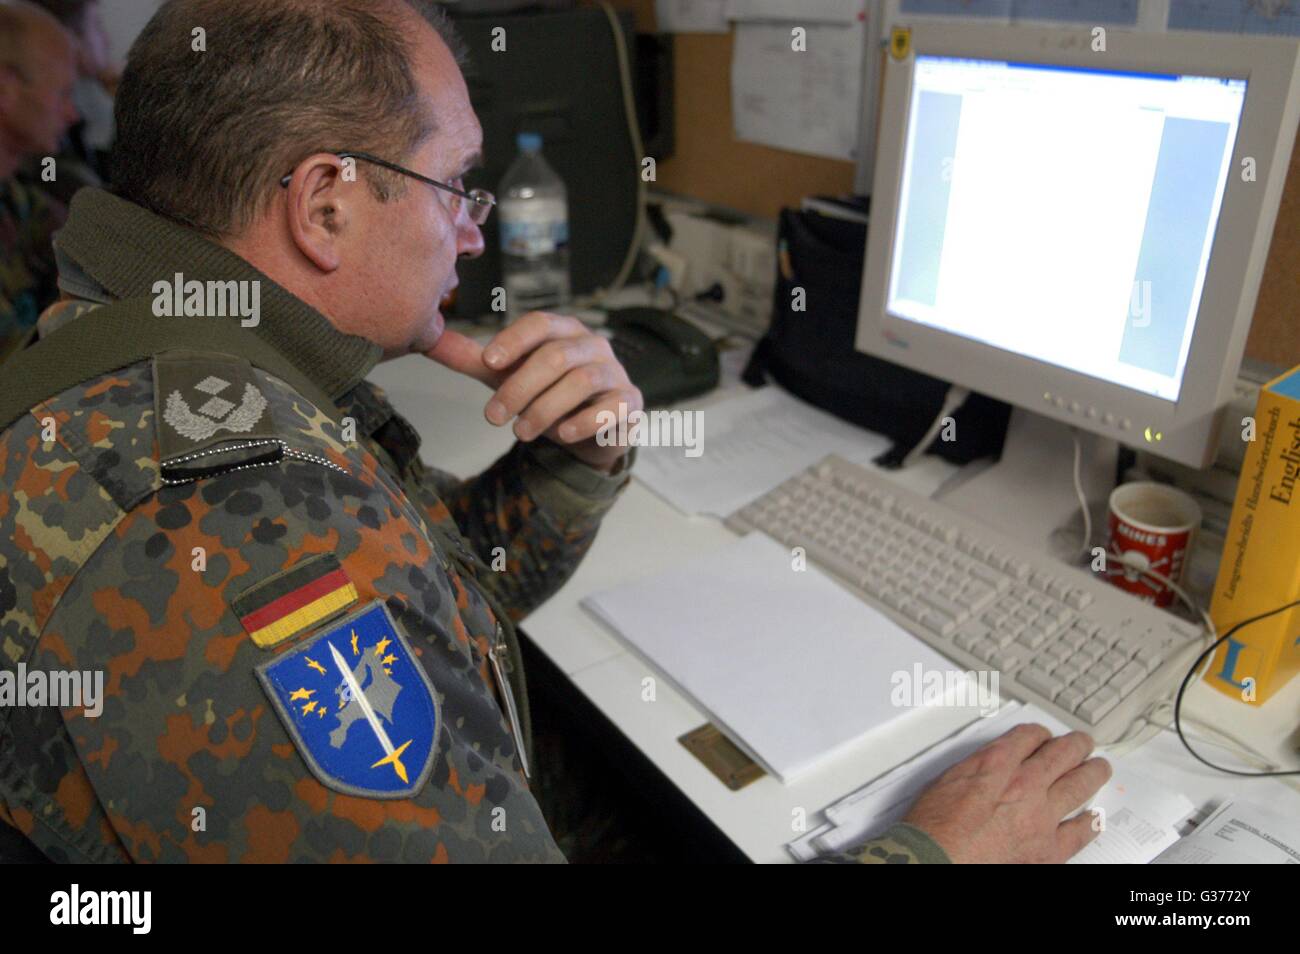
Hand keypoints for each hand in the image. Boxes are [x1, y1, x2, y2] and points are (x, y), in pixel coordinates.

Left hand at [426, 312, 642, 472]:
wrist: (589, 429)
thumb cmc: (547, 392)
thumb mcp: (507, 375)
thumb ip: (472, 358)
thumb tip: (427, 338)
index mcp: (564, 331)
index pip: (541, 323)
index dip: (514, 339)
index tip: (487, 360)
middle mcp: (593, 346)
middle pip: (556, 357)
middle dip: (520, 387)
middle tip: (494, 417)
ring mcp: (615, 373)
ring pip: (581, 382)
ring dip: (545, 409)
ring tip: (520, 432)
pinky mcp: (629, 402)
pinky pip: (612, 407)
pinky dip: (585, 421)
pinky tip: (562, 434)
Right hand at [901, 723, 1110, 862]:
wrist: (936, 860)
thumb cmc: (933, 827)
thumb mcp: (947, 780)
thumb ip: (975, 769)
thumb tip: (985, 768)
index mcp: (996, 763)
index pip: (1030, 736)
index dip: (1040, 733)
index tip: (1042, 736)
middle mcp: (1024, 784)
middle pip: (1063, 753)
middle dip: (1075, 745)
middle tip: (1082, 743)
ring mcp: (1041, 816)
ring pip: (1080, 784)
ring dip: (1093, 772)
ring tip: (1099, 767)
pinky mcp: (1049, 849)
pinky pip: (1081, 831)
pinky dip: (1091, 822)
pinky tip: (1094, 816)